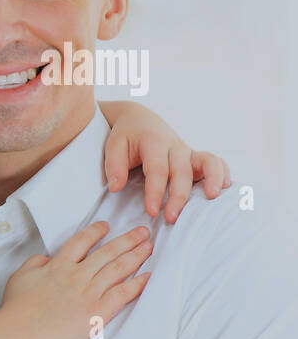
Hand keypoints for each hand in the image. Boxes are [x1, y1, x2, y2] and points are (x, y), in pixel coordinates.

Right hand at [0, 220, 152, 338]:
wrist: (20, 332)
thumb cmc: (16, 308)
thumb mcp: (20, 276)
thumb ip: (36, 263)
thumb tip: (47, 259)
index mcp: (58, 266)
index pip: (81, 241)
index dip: (95, 232)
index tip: (106, 226)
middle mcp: (77, 275)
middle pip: (107, 252)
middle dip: (127, 240)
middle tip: (142, 232)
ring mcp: (89, 293)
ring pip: (118, 268)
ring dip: (136, 256)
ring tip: (148, 247)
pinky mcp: (97, 312)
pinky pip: (122, 294)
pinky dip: (137, 284)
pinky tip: (147, 276)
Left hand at [103, 107, 231, 222]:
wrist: (140, 120)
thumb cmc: (126, 136)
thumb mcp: (114, 146)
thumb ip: (114, 165)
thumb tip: (117, 187)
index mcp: (154, 142)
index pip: (158, 169)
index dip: (155, 191)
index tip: (152, 211)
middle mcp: (174, 146)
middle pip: (182, 171)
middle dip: (179, 196)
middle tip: (172, 218)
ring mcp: (188, 151)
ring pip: (207, 162)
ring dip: (213, 179)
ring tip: (212, 197)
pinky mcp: (195, 157)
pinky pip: (215, 163)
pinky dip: (222, 174)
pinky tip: (224, 189)